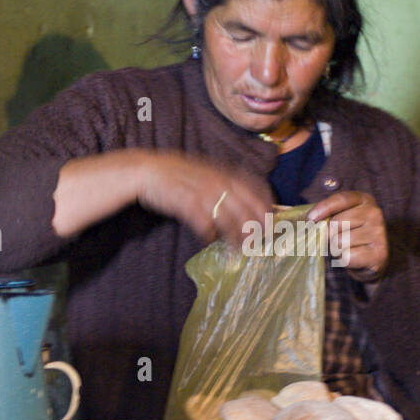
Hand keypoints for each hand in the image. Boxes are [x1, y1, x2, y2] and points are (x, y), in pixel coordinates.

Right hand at [135, 152, 270, 248]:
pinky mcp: (186, 202)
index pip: (255, 188)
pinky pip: (203, 222)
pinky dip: (208, 234)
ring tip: (238, 249)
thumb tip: (246, 205)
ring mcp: (202, 191)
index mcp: (224, 172)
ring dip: (234, 236)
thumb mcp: (207, 173)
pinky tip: (209, 241)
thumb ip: (226, 186)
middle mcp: (217, 181)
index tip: (271, 221)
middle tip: (258, 243)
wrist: (148, 170)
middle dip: (254, 227)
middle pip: (244, 207)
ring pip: (227, 218)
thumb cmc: (179, 175)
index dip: (266, 206)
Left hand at [308, 191, 387, 281]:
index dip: (324, 208)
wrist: (372, 260)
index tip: (310, 218)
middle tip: (333, 240)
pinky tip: (352, 258)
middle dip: (328, 234)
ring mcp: (379, 233)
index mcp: (364, 200)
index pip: (342, 199)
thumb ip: (324, 214)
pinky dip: (344, 260)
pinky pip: (348, 256)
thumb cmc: (351, 236)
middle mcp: (374, 213)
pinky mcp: (379, 253)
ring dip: (336, 248)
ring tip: (344, 249)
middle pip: (337, 222)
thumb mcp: (340, 219)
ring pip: (340, 241)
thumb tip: (298, 215)